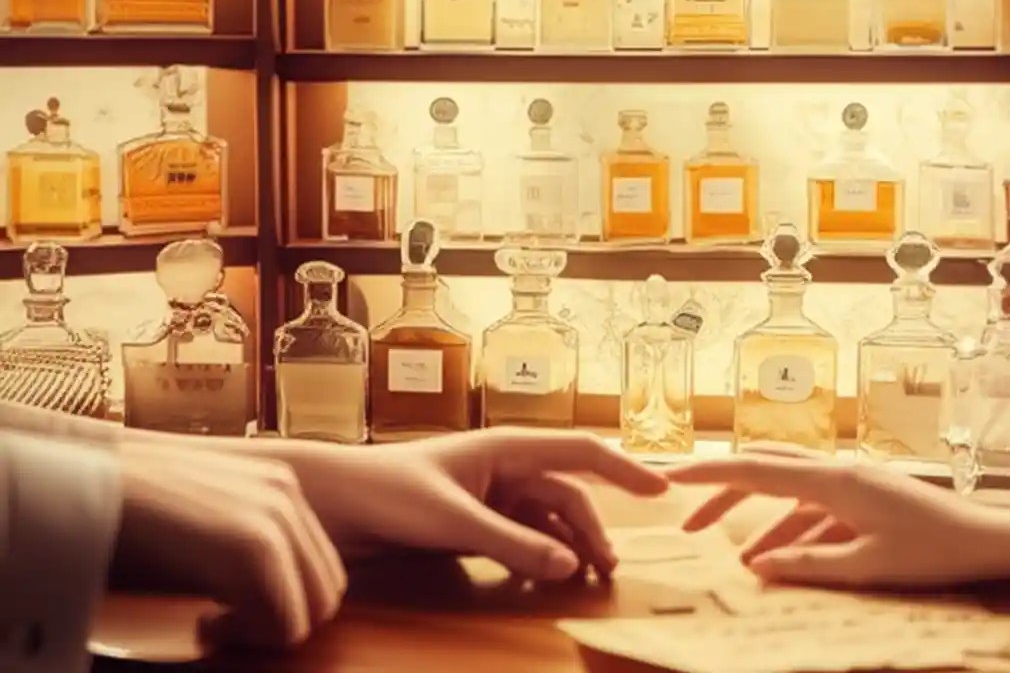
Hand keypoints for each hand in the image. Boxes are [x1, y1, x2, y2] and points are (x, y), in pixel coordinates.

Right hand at [109, 441, 345, 649]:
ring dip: (266, 632)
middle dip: (283, 619)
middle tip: (221, 624)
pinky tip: (202, 625)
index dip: (285, 602)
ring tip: (209, 624)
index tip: (229, 610)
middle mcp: (286, 497)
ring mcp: (274, 520)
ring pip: (312, 611)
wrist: (83, 482)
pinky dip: (247, 638)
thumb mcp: (201, 516)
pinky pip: (283, 623)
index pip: (319, 565)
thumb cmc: (126, 505)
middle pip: (326, 589)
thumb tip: (257, 592)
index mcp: (279, 486)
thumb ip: (239, 539)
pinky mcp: (254, 548)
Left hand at [285, 429, 668, 581]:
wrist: (330, 502)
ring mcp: (489, 494)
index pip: (580, 453)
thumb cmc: (387, 493)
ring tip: (587, 578)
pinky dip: (538, 555)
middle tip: (611, 570)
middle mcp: (504, 467)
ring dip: (569, 544)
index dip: (625, 468)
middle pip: (567, 495)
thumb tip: (571, 565)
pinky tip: (546, 577)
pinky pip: (521, 536)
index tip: (662, 490)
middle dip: (594, 528)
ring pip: (546, 519)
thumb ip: (513, 544)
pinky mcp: (473, 520)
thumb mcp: (454, 520)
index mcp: (506, 448)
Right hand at [670, 447, 1001, 588]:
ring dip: (756, 522)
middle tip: (687, 519)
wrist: (989, 540)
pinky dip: (790, 532)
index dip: (709, 473)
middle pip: (765, 472)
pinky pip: (814, 510)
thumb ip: (807, 565)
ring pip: (787, 493)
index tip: (671, 477)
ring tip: (729, 558)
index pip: (756, 470)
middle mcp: (837, 472)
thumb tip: (757, 567)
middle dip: (723, 494)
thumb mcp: (866, 567)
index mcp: (833, 481)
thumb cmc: (934, 552)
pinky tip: (776, 560)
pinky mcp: (864, 498)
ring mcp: (851, 483)